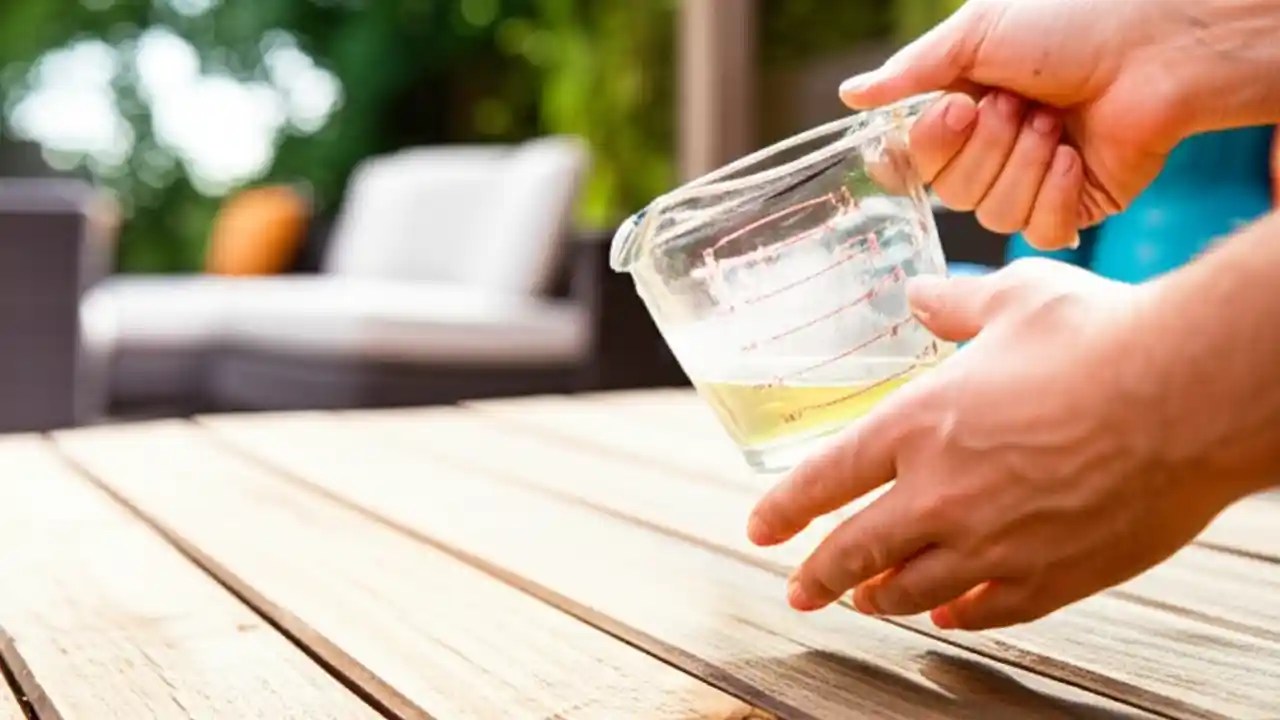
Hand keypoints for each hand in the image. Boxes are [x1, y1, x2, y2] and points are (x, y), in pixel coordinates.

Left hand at [745, 258, 1251, 630]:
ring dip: (880, 598)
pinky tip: (950, 614)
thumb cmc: (1101, 336)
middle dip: (818, 575)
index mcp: (917, 427)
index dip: (784, 509)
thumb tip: (920, 294)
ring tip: (865, 601)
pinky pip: (988, 612)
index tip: (760, 529)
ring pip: (912, 591)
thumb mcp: (1013, 300)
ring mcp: (993, 545)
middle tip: (799, 590)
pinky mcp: (1050, 578)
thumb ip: (954, 305)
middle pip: (854, 551)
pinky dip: (959, 615)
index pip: (825, 480)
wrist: (1188, 395)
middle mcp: (940, 495)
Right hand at [845, 0, 1279, 248]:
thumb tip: (850, 94)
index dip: (931, 145)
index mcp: (965, 111)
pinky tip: (1076, 155)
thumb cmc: (1071, 22)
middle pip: (951, 194)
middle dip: (987, 147)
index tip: (959, 106)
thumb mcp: (976, 35)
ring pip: (992, 215)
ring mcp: (1035, 183)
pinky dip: (1055, 192)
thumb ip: (911, 73)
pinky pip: (1038, 230)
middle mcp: (995, 151)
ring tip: (1056, 120)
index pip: (916, 161)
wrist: (1155, 44)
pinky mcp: (1076, 208)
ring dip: (1023, 163)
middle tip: (1021, 102)